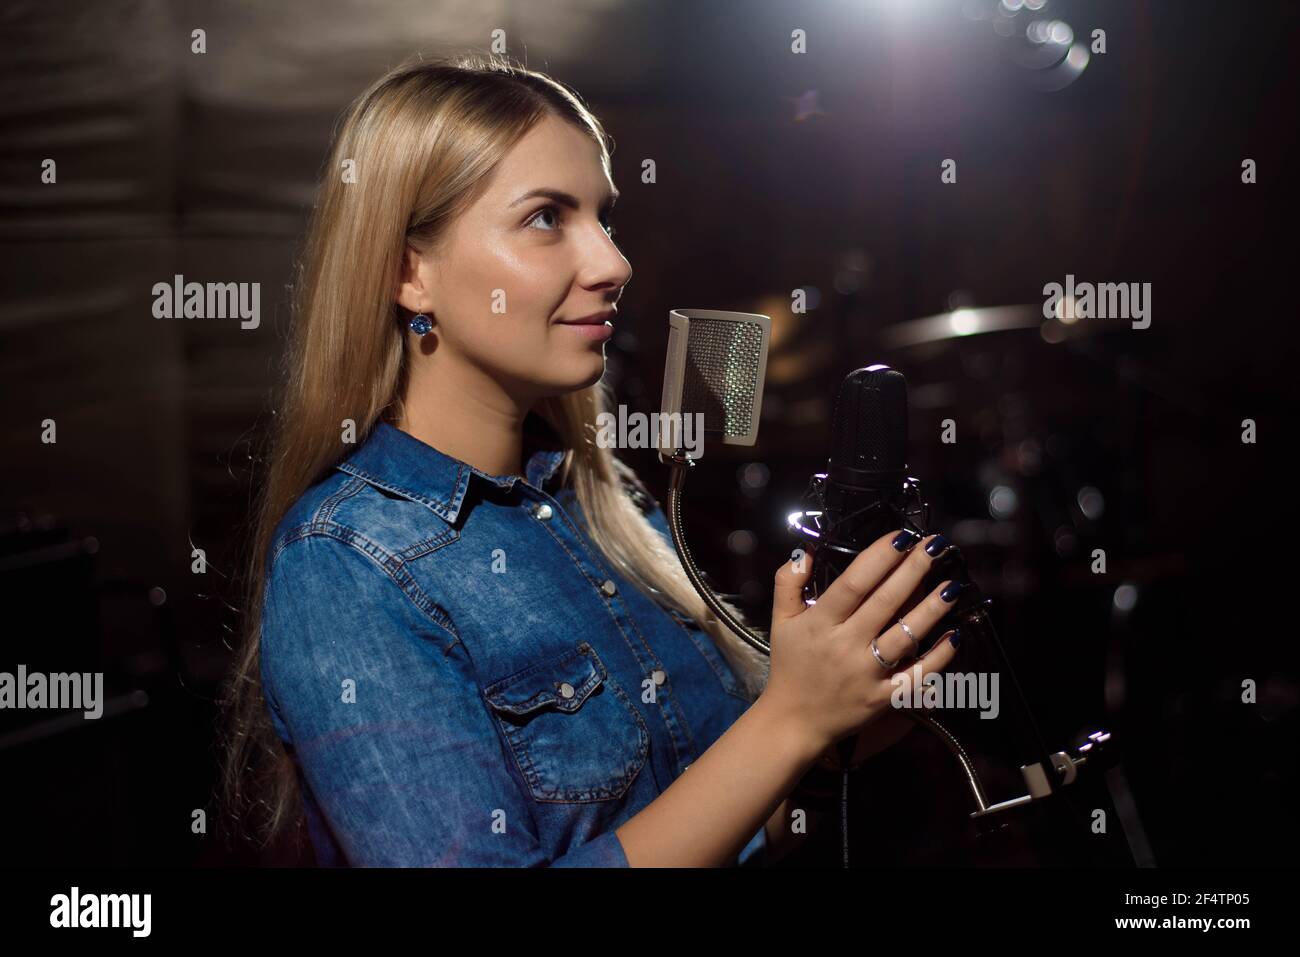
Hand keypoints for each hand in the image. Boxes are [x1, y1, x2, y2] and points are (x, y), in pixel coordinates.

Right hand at [758, 528, 962, 757]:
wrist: (793, 721)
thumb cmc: (791, 666)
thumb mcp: (780, 620)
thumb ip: (788, 582)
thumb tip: (805, 551)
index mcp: (820, 623)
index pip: (854, 583)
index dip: (879, 557)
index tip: (901, 537)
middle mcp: (845, 646)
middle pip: (885, 602)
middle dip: (913, 570)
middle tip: (935, 546)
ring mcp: (867, 673)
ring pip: (906, 635)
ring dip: (932, 608)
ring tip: (952, 584)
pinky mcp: (884, 698)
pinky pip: (917, 676)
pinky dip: (939, 657)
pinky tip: (955, 635)